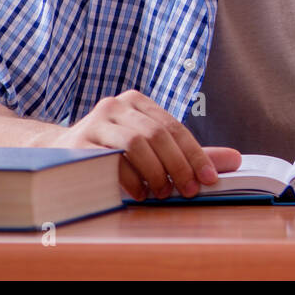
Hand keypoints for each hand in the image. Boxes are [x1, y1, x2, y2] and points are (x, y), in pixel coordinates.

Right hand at [41, 89, 240, 200]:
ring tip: (161, 193)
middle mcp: (116, 105)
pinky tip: (138, 192)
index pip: (174, 126)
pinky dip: (129, 179)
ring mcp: (95, 121)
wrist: (59, 156)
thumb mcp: (152, 149)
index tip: (209, 178)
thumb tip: (235, 160)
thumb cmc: (113, 153)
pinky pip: (109, 160)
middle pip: (157, 134)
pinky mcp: (77, 143)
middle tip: (188, 190)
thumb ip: (190, 153)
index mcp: (138, 102)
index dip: (195, 153)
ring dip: (154, 172)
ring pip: (135, 144)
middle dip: (178, 165)